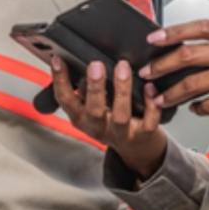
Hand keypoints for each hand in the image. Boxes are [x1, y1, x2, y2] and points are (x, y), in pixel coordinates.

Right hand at [51, 57, 167, 180]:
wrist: (136, 149)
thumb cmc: (109, 121)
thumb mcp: (89, 108)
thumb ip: (83, 90)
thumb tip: (77, 65)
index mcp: (81, 119)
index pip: (66, 100)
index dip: (60, 80)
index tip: (58, 59)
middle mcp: (98, 128)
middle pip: (93, 111)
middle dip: (94, 87)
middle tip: (95, 65)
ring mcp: (121, 134)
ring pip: (120, 116)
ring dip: (121, 91)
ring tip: (122, 67)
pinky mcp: (142, 135)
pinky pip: (148, 122)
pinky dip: (150, 105)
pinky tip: (149, 88)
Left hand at [139, 19, 208, 120]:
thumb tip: (183, 42)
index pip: (198, 28)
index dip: (172, 32)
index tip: (153, 38)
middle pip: (188, 56)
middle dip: (161, 65)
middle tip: (146, 72)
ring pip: (192, 85)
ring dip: (171, 93)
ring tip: (159, 98)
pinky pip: (208, 105)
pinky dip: (196, 108)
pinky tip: (192, 108)